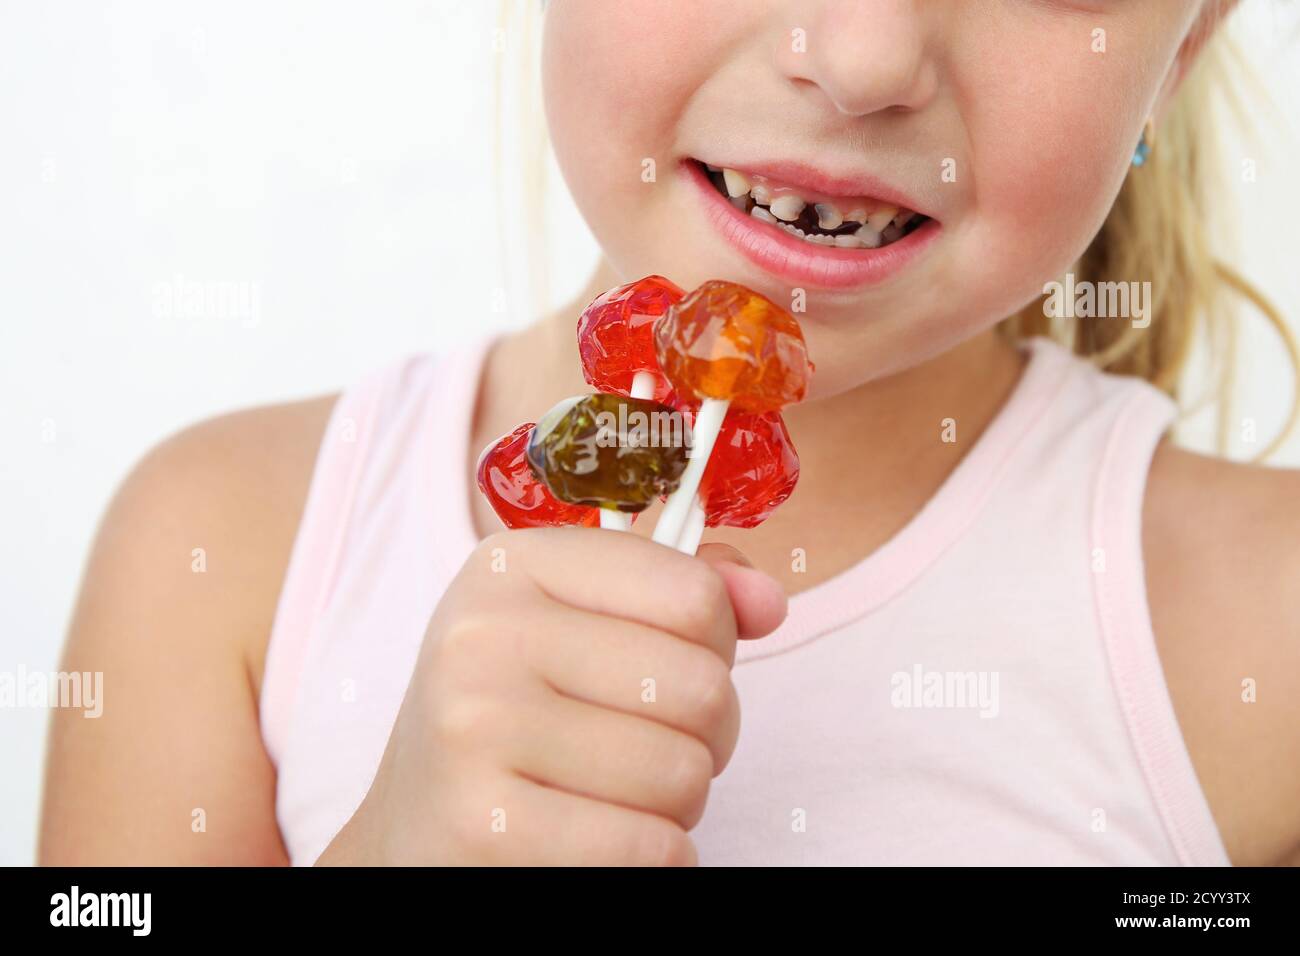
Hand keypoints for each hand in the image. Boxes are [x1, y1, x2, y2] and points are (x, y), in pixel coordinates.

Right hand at [317, 526, 785, 865]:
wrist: (416, 821)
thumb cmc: (516, 711)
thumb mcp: (581, 622)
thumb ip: (684, 593)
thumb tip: (769, 601)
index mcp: (514, 567)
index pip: (696, 595)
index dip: (715, 643)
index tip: (671, 662)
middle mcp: (484, 635)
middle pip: (701, 687)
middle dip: (706, 733)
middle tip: (652, 741)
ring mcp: (474, 729)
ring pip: (683, 773)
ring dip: (679, 799)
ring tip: (621, 788)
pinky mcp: (484, 825)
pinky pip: (650, 846)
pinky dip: (657, 853)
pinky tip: (607, 835)